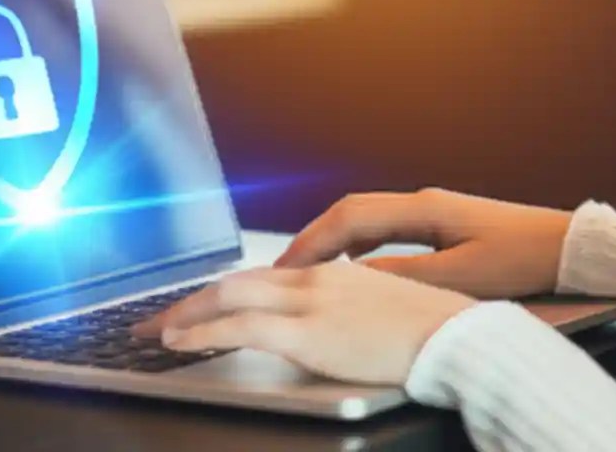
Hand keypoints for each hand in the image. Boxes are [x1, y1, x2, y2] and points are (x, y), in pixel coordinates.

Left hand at [131, 262, 473, 384]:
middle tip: (159, 315)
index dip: (225, 289)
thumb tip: (330, 329)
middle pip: (237, 280)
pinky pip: (240, 328)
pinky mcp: (309, 333)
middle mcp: (316, 278)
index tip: (201, 302)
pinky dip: (202, 332)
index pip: (264, 275)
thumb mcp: (386, 311)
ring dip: (185, 312)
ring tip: (156, 330)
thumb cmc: (434, 333)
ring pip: (229, 296)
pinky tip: (180, 342)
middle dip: (192, 298)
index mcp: (335, 272)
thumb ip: (351, 313)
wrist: (459, 338)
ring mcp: (310, 303)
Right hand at [275, 188, 572, 298]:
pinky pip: (386, 226)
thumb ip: (405, 276)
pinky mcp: (444, 223)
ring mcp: (433, 210)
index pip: (349, 218)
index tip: (283, 265)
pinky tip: (355, 263)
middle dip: (313, 237)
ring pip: (367, 217)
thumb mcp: (461, 276)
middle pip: (351, 211)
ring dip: (334, 238)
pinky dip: (358, 241)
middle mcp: (423, 201)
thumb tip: (354, 279)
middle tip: (283, 266)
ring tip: (309, 266)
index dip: (311, 241)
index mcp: (422, 209)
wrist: (570, 247)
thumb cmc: (523, 259)